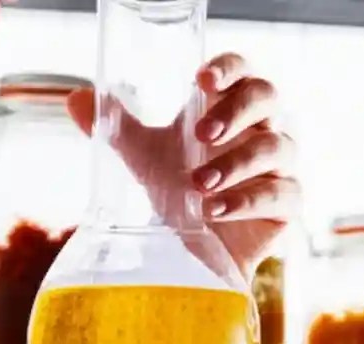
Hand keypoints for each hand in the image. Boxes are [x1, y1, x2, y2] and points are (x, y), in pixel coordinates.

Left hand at [66, 53, 299, 276]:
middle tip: (201, 133)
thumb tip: (76, 99)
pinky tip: (215, 210)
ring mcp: (279, 169)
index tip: (201, 80)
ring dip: (236, 163)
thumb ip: (115, 127)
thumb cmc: (179, 193)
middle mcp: (261, 131)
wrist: (192, 253)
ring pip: (276, 147)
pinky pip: (282, 194)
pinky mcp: (287, 208)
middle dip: (235, 111)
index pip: (242, 71)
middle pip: (267, 97)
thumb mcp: (144, 158)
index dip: (228, 68)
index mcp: (231, 110)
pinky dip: (246, 201)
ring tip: (199, 185)